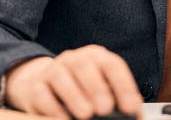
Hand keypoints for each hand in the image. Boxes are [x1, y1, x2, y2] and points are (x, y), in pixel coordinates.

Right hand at [4, 44, 143, 119]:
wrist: (42, 84)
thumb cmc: (81, 90)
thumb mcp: (103, 92)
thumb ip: (119, 103)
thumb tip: (135, 117)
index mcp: (96, 58)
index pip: (112, 65)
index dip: (123, 85)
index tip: (130, 108)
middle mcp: (74, 60)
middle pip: (83, 65)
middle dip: (96, 87)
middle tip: (105, 109)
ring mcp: (52, 70)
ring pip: (60, 75)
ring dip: (73, 95)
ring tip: (85, 115)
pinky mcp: (35, 86)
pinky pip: (41, 92)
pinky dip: (52, 107)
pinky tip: (62, 119)